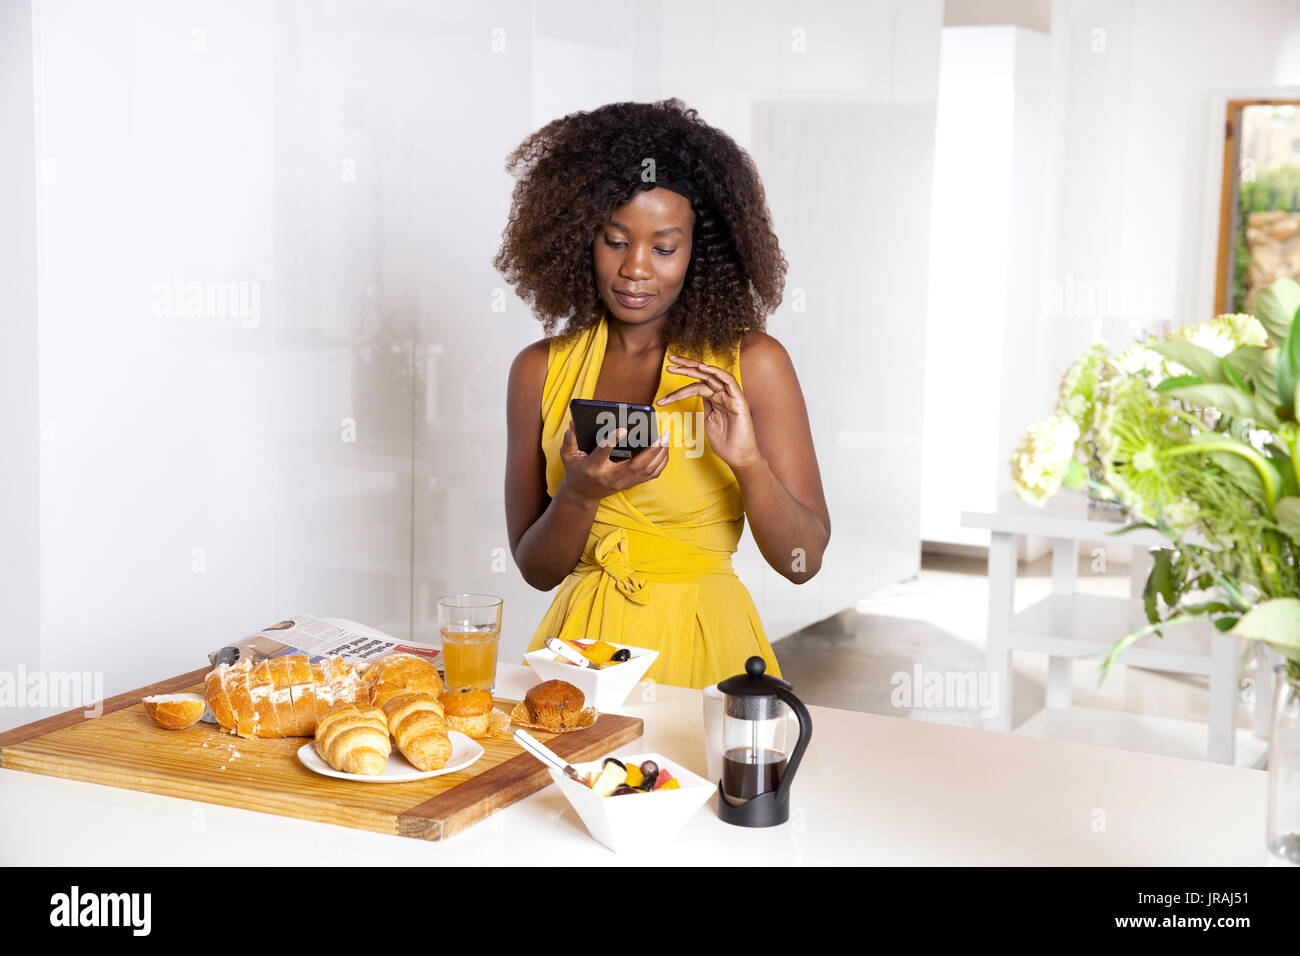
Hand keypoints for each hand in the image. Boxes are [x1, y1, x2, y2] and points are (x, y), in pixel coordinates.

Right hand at [557, 420, 670, 504]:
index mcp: (593, 467)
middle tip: (661, 434)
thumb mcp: (568, 455)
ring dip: (660, 455)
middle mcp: (610, 476)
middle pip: (635, 465)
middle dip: (651, 450)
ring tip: (666, 438)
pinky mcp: (631, 484)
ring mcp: (622, 482)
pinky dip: (661, 462)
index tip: (623, 428)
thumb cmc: (576, 471)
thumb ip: (570, 439)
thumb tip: (574, 423)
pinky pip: (651, 475)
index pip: (603, 453)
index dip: (612, 440)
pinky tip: (665, 450)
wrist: (583, 494)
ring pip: (647, 471)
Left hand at [657, 354, 761, 469]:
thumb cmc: (725, 443)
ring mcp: (731, 396)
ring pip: (712, 375)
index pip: (696, 384)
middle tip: (669, 361)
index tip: (664, 383)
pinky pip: (728, 381)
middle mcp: (723, 395)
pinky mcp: (739, 400)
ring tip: (677, 365)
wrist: (739, 457)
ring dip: (694, 368)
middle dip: (685, 366)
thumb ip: (704, 406)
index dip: (680, 383)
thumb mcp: (708, 421)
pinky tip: (702, 368)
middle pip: (703, 375)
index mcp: (715, 399)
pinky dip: (716, 372)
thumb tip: (692, 394)